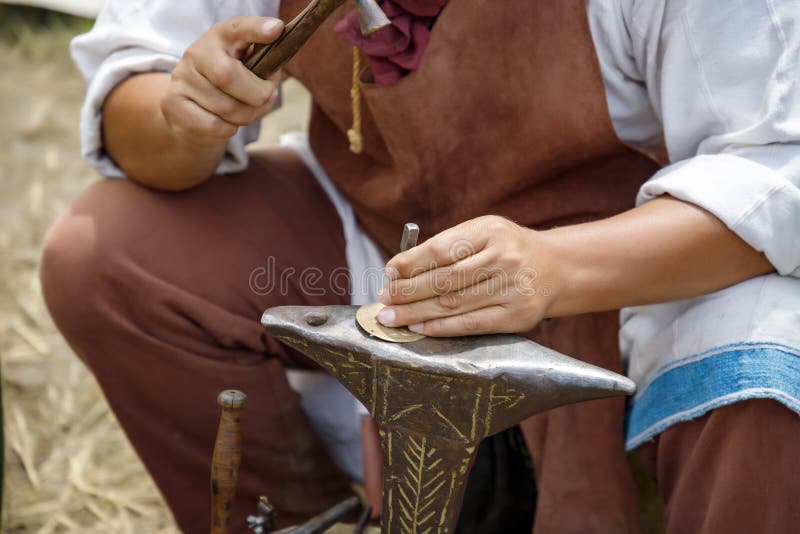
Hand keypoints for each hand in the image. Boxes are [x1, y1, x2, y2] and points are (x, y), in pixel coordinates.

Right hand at [161, 16, 283, 147]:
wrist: (189, 110)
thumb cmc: (229, 88)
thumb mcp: (248, 69)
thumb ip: (264, 69)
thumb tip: (271, 81)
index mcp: (221, 37)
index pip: (239, 29)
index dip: (257, 29)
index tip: (276, 30)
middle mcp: (197, 53)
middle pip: (228, 76)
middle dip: (257, 95)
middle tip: (266, 98)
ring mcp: (182, 78)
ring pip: (226, 107)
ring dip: (246, 116)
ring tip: (245, 112)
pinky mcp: (173, 104)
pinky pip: (214, 125)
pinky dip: (229, 129)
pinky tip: (226, 122)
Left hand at [377, 216, 560, 335]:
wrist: (557, 268)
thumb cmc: (508, 249)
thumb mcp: (484, 233)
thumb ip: (448, 245)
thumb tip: (400, 269)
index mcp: (490, 232)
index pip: (442, 249)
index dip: (411, 263)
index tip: (389, 273)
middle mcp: (503, 258)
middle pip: (444, 279)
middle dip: (407, 292)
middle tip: (383, 300)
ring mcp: (512, 288)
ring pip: (453, 304)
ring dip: (417, 313)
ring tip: (393, 317)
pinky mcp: (517, 315)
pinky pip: (471, 324)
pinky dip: (441, 327)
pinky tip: (420, 327)